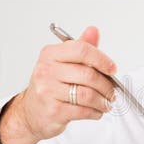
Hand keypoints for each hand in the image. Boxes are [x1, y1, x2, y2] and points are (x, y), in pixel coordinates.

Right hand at [0, 26, 117, 143]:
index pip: (81, 50)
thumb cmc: (50, 85)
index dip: (101, 59)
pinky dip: (96, 112)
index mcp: (50, 54)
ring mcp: (48, 91)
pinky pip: (83, 111)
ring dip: (103, 101)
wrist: (31, 111)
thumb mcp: (62, 62)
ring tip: (106, 102)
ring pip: (88, 95)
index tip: (112, 69)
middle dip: (106, 85)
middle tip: (112, 91)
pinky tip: (97, 111)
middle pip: (88, 75)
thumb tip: (93, 31)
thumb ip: (81, 48)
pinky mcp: (53, 110)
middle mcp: (46, 70)